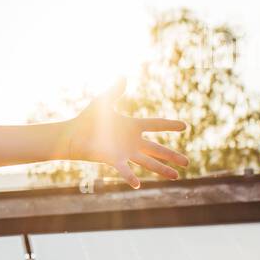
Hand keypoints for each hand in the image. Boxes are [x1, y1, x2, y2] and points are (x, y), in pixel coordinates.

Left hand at [63, 78, 189, 188]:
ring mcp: (125, 153)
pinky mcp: (114, 161)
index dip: (170, 125)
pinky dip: (130, 177)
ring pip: (148, 162)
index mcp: (132, 126)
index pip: (156, 125)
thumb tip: (123, 75)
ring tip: (176, 176)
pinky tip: (138, 184)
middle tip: (186, 163)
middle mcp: (132, 142)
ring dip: (162, 169)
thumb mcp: (102, 102)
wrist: (72, 134)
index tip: (185, 126)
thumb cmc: (87, 119)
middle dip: (172, 156)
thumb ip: (114, 91)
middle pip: (157, 149)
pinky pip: (125, 170)